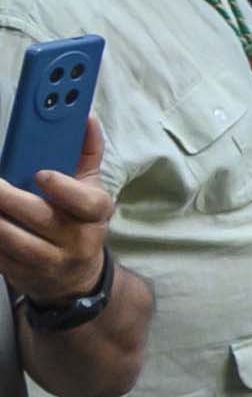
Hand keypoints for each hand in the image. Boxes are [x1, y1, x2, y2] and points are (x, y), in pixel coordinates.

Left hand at [0, 123, 108, 307]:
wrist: (76, 278)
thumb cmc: (80, 221)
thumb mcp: (90, 190)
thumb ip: (87, 154)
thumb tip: (86, 118)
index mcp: (96, 214)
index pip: (85, 202)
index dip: (63, 188)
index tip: (40, 174)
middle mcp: (78, 240)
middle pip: (38, 218)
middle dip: (7, 198)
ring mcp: (51, 261)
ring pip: (13, 240)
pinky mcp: (26, 276)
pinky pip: (0, 257)